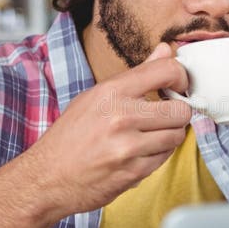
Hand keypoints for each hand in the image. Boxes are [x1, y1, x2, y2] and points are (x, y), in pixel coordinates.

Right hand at [28, 43, 191, 216]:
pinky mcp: (133, 172)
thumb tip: (164, 50)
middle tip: (165, 116)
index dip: (181, 78)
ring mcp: (128, 146)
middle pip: (180, 109)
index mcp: (111, 91)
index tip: (178, 87)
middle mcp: (121, 116)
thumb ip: (136, 75)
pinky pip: (165, 158)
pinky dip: (159, 155)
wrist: (47, 177)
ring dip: (169, 136)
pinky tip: (141, 152)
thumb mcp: (96, 96)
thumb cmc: (70, 136)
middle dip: (178, 113)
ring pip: (177, 135)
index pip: (166, 71)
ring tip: (151, 136)